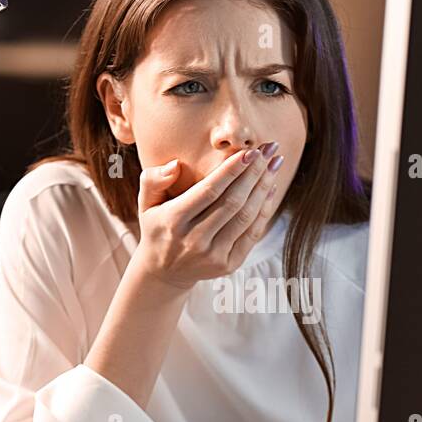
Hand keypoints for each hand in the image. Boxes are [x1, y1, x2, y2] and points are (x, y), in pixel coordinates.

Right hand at [132, 144, 284, 291]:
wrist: (164, 272)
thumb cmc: (158, 227)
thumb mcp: (146, 203)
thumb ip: (153, 179)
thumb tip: (175, 165)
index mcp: (173, 221)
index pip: (209, 192)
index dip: (232, 170)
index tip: (250, 151)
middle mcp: (194, 241)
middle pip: (232, 202)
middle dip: (254, 173)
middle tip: (270, 149)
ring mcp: (213, 256)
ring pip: (245, 217)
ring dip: (263, 188)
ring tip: (275, 163)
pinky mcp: (228, 265)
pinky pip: (252, 234)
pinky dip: (264, 210)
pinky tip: (270, 189)